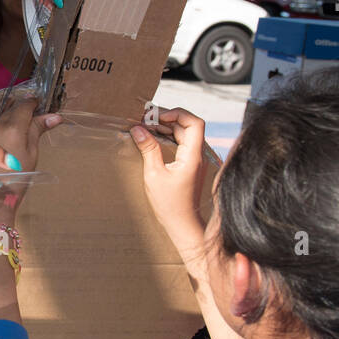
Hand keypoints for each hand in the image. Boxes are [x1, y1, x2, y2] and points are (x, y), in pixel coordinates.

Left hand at [0, 98, 62, 215]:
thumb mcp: (32, 154)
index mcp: (13, 128)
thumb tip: (55, 116)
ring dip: (2, 107)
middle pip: (8, 105)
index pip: (25, 105)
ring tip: (9, 113)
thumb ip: (38, 130)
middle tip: (26, 111)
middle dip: (18, 105)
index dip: (33, 103)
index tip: (38, 104)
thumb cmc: (15, 180)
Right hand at [129, 108, 208, 252]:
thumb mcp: (154, 175)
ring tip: (147, 127)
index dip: (177, 114)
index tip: (157, 117)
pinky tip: (154, 140)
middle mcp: (199, 155)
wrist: (183, 224)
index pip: (194, 122)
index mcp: (194, 156)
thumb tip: (138, 129)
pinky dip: (169, 138)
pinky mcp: (192, 165)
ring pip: (185, 134)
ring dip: (167, 128)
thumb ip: (148, 149)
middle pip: (188, 126)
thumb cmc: (170, 205)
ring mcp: (197, 160)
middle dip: (167, 119)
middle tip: (146, 119)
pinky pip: (183, 144)